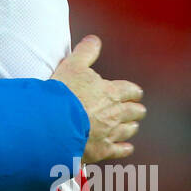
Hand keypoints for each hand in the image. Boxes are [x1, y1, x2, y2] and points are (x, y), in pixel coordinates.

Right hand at [49, 35, 144, 165]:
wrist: (54, 123)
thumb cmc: (63, 93)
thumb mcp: (72, 65)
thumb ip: (86, 52)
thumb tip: (94, 40)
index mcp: (112, 92)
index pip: (130, 90)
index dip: (133, 91)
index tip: (134, 92)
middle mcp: (116, 114)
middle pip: (134, 112)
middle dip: (135, 109)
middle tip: (136, 109)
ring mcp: (110, 133)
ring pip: (129, 130)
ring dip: (131, 126)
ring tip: (132, 126)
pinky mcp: (102, 150)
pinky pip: (120, 150)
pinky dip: (124, 148)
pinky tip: (126, 147)